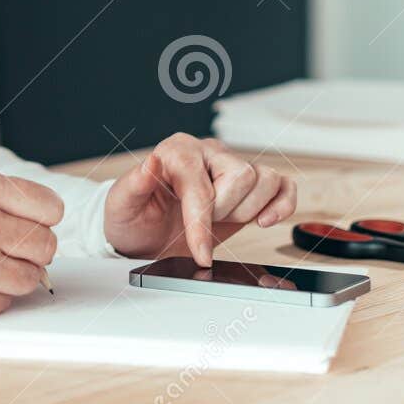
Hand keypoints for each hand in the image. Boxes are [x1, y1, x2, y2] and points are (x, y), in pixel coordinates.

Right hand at [0, 171, 60, 319]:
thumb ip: (10, 202)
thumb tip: (52, 230)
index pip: (51, 208)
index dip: (42, 219)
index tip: (25, 223)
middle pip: (46, 245)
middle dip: (30, 251)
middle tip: (3, 248)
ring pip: (31, 278)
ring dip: (12, 276)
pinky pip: (6, 302)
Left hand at [103, 133, 296, 265]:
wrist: (144, 234)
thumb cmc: (133, 217)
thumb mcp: (121, 205)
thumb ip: (134, 183)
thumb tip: (151, 162)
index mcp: (175, 151)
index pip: (201, 182)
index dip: (201, 221)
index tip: (199, 252)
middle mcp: (207, 152)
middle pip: (241, 175)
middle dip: (223, 211)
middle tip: (201, 225)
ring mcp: (231, 167)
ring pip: (265, 179)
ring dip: (247, 210)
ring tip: (220, 219)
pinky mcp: (250, 186)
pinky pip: (282, 185)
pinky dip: (282, 204)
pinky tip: (264, 220)